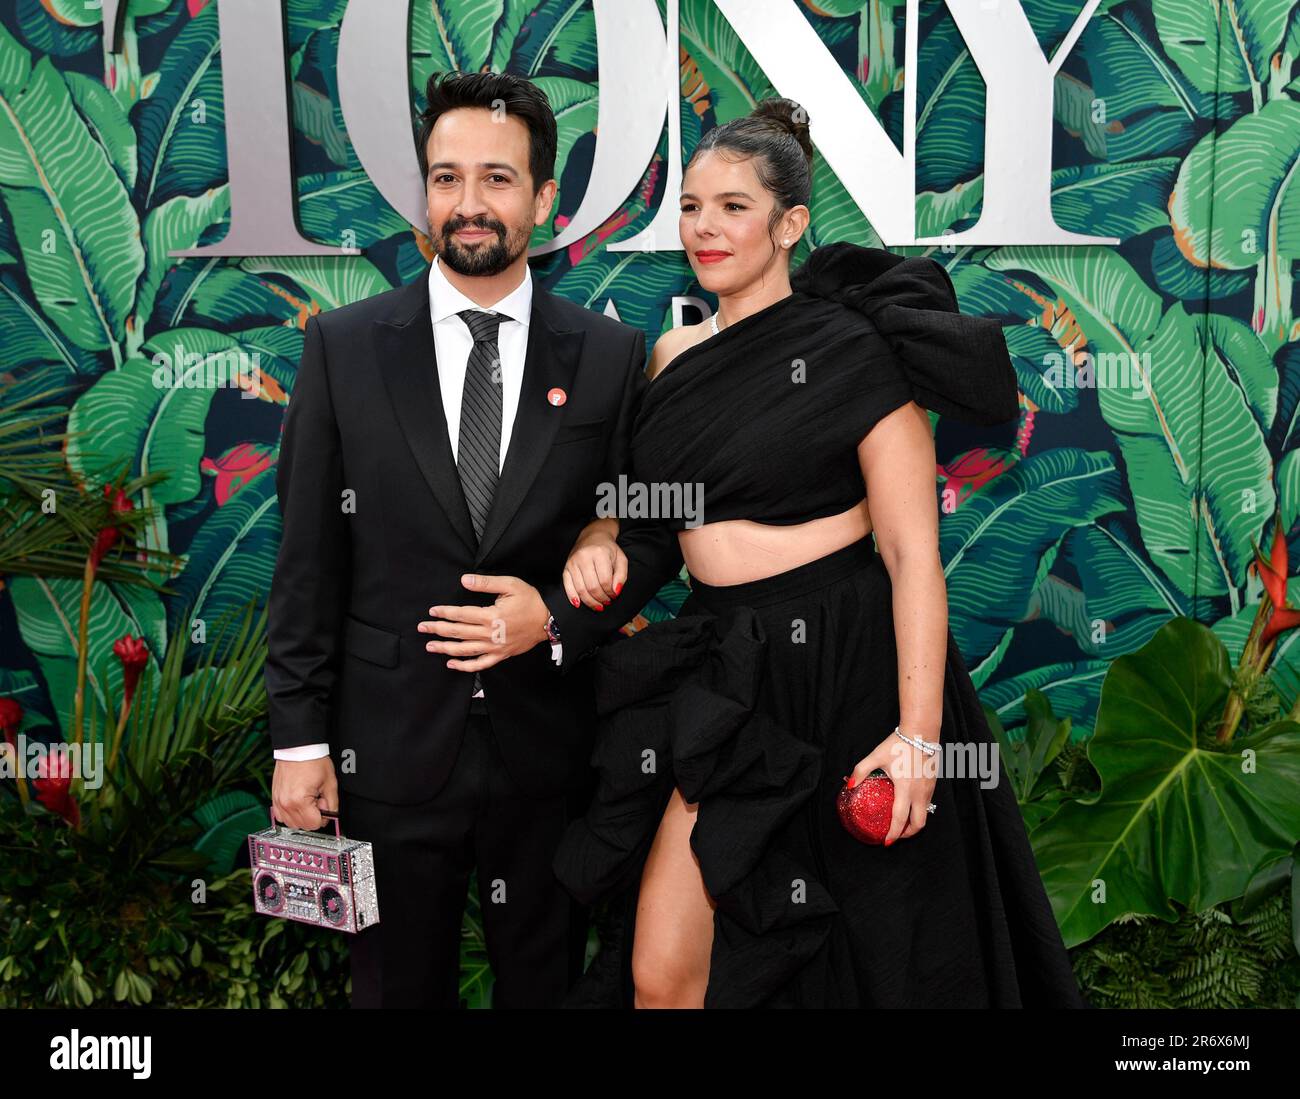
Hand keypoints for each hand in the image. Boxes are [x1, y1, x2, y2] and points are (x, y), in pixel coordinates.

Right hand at [272, 756, 337, 830]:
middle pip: (303, 826)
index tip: (324, 805)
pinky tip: (298, 803)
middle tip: (317, 801)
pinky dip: (290, 814)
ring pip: (291, 823)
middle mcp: (286, 803)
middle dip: (313, 816)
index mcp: (300, 801)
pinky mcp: (274, 798)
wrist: (298, 749)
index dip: (324, 817)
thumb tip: (331, 815)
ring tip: (308, 801)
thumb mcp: (330, 782)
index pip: (314, 824)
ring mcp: (278, 801)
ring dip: (302, 817)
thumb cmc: (312, 761)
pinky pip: (281, 816)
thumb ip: (332, 803)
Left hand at [419, 574, 548, 671]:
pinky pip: (479, 665)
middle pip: (458, 633)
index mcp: (491, 616)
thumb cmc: (530, 600)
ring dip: (445, 648)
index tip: (432, 611)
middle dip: (438, 630)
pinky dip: (464, 666)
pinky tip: (451, 664)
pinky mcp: (500, 655)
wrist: (549, 620)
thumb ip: (485, 583)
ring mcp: (495, 647)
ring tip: (430, 646)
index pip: (461, 615)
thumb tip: (463, 580)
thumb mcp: (510, 585)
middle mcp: (490, 634)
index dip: (444, 613)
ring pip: (465, 650)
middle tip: (422, 628)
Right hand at [564, 527, 626, 609]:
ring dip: (590, 601)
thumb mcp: (621, 559)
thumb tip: (616, 591)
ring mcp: (573, 562)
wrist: (593, 535)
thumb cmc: (608, 549)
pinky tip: (579, 604)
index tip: (614, 595)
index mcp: (600, 553)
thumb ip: (622, 575)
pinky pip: (567, 585)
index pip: (605, 581)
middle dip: (601, 598)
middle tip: (607, 602)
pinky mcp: (566, 567)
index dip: (610, 592)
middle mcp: (584, 557)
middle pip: (592, 587)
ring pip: (581, 589)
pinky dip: (572, 597)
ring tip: (598, 605)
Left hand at [847, 728, 938, 844]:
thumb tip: (850, 784)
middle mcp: (920, 793)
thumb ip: (861, 770)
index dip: (894, 834)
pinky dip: (919, 811)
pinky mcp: (932, 784)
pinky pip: (927, 804)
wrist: (921, 733)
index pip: (900, 819)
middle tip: (896, 835)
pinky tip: (908, 806)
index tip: (886, 842)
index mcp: (906, 790)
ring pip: (925, 815)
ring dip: (914, 823)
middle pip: (919, 824)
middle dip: (907, 834)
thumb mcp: (876, 756)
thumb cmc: (899, 744)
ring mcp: (928, 790)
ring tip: (901, 823)